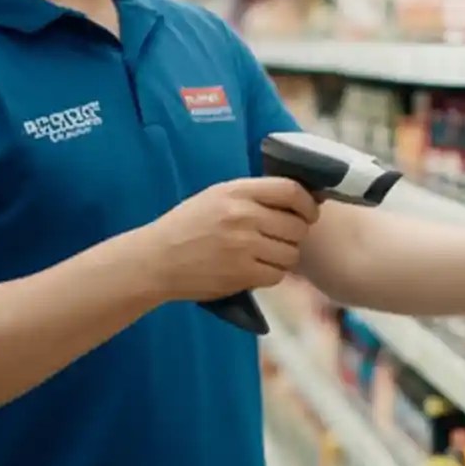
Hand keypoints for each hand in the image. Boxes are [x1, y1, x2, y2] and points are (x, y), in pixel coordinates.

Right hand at [144, 178, 319, 301]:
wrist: (156, 260)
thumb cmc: (186, 227)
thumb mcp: (216, 197)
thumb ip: (252, 196)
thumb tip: (295, 199)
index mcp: (237, 192)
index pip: (291, 191)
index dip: (308, 204)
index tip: (308, 213)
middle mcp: (243, 215)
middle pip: (297, 225)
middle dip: (296, 234)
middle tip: (282, 239)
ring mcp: (244, 245)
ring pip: (291, 253)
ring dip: (284, 256)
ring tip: (266, 255)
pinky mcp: (242, 273)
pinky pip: (277, 274)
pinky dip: (271, 274)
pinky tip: (256, 269)